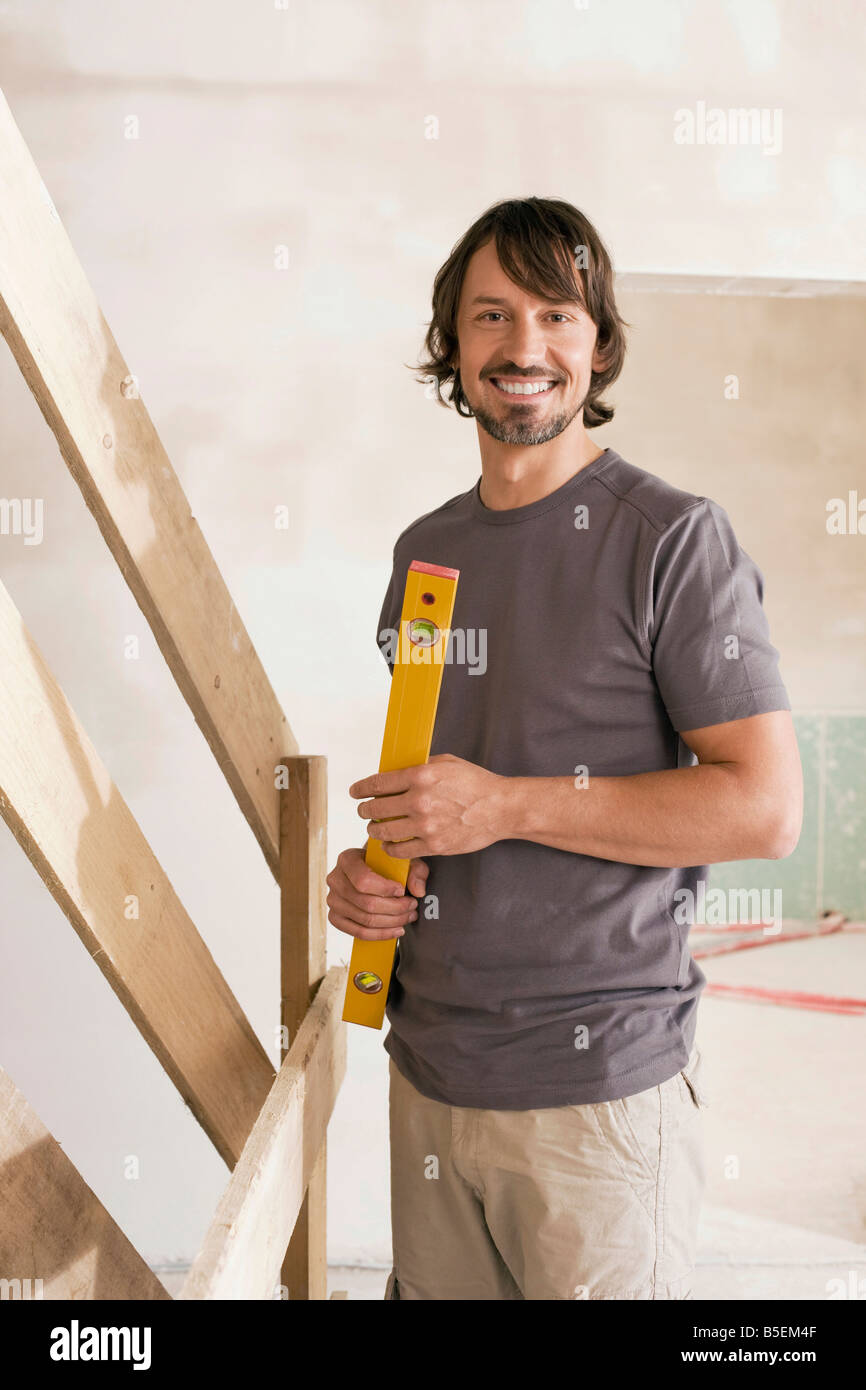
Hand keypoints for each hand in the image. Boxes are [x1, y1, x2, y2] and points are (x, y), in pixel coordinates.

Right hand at [326, 846, 428, 940]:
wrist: (372, 872)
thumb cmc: (387, 865)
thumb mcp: (404, 860)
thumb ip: (416, 870)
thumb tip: (418, 891)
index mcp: (347, 859)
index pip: (363, 880)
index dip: (385, 889)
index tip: (402, 891)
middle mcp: (335, 879)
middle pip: (366, 903)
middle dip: (395, 908)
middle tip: (412, 906)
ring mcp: (333, 900)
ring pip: (365, 919)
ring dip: (392, 922)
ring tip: (408, 917)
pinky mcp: (335, 917)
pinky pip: (359, 932)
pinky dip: (381, 934)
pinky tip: (397, 930)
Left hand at [349, 753, 505, 857]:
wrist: (501, 808)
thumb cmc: (475, 783)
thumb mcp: (446, 763)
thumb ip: (418, 766)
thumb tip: (393, 771)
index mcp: (421, 775)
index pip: (377, 783)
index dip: (361, 788)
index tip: (355, 792)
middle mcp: (419, 800)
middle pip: (376, 808)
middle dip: (365, 810)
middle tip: (364, 811)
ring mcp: (425, 825)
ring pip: (383, 831)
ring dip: (374, 830)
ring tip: (375, 828)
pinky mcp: (434, 845)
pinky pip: (400, 850)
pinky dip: (390, 847)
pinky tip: (390, 843)